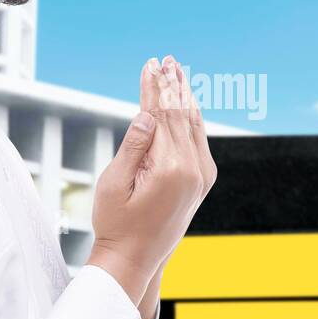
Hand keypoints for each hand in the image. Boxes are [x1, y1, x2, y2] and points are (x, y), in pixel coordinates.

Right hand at [88, 57, 209, 302]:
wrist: (136, 259)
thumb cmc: (116, 223)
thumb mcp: (114, 183)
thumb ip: (133, 145)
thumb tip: (148, 113)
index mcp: (171, 168)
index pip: (163, 115)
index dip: (155, 87)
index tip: (150, 64)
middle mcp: (193, 170)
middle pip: (182, 115)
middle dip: (173, 85)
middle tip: (167, 59)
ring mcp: (202, 176)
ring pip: (194, 126)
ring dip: (185, 98)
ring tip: (177, 72)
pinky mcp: (202, 181)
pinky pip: (199, 140)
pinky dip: (192, 118)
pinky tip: (186, 103)